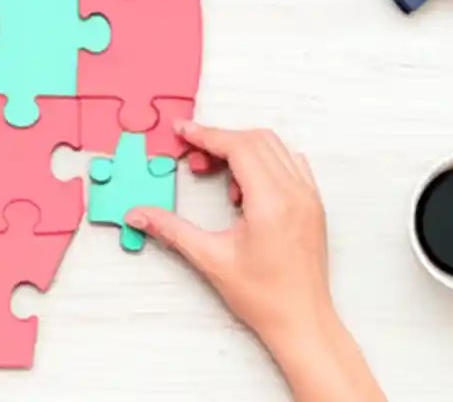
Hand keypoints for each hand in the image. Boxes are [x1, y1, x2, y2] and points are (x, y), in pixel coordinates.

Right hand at [126, 121, 384, 401]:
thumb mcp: (210, 259)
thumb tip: (139, 215)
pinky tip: (246, 186)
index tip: (182, 131)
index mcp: (271, 202)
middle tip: (193, 157)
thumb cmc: (263, 296)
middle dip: (220, 140)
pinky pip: (291, 163)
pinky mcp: (313, 204)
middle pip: (256, 140)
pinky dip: (265, 161)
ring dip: (243, 149)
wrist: (302, 321)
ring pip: (275, 147)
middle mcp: (295, 192)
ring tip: (218, 176)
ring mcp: (309, 197)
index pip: (238, 147)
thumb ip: (172, 230)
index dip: (206, 135)